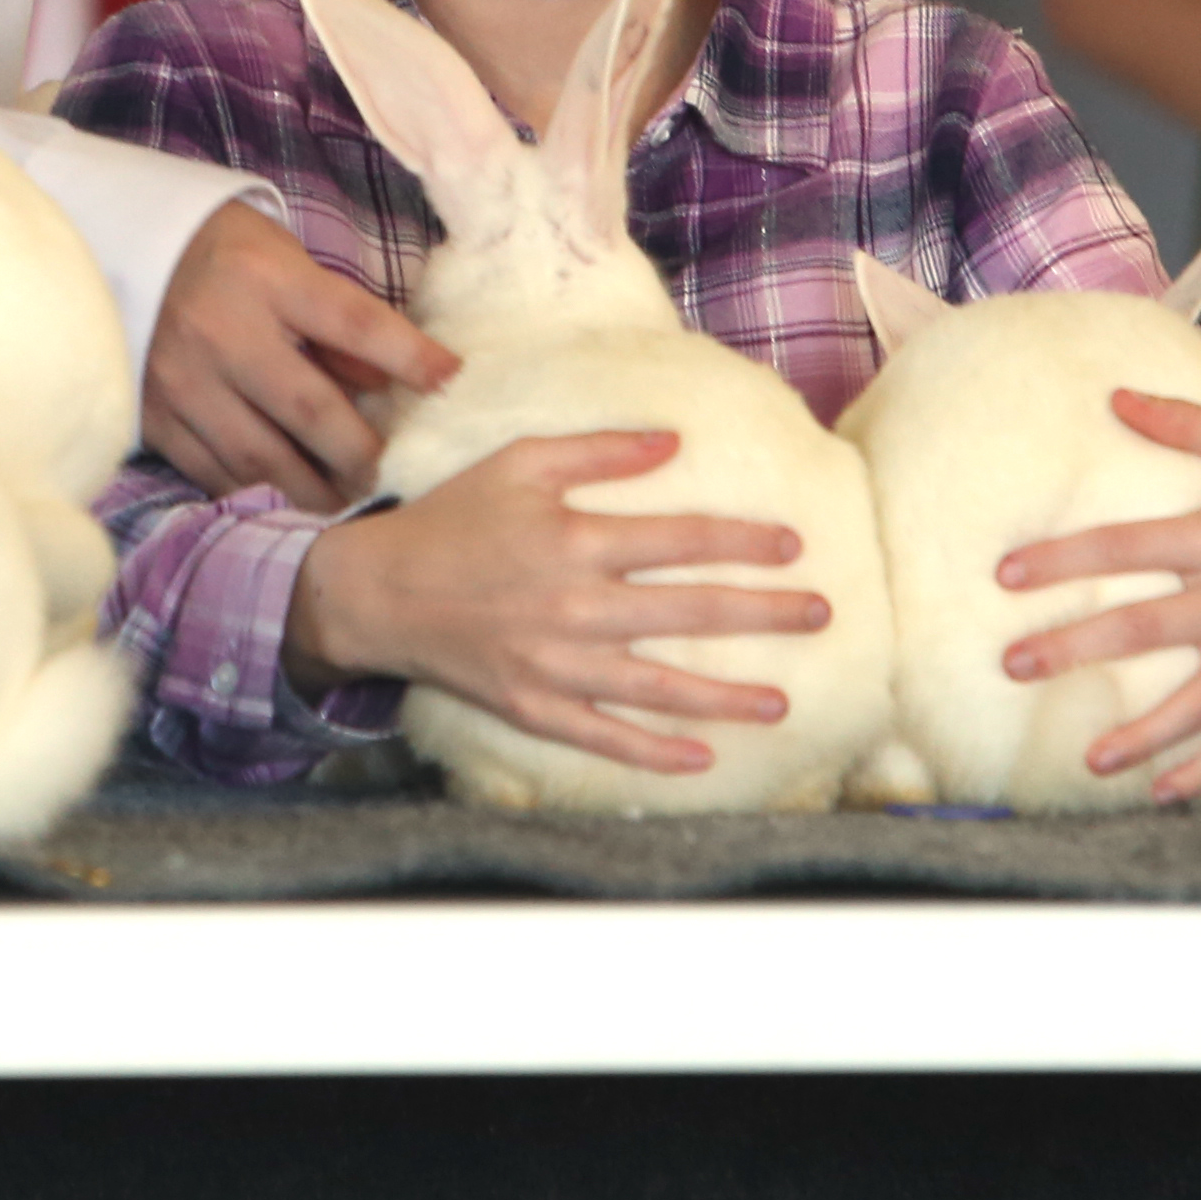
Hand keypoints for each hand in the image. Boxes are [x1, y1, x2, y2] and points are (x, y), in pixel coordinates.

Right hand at [142, 202, 454, 511]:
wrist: (131, 255)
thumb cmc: (232, 259)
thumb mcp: (291, 264)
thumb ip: (340, 325)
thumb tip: (395, 384)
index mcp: (267, 280)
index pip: (352, 322)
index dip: (408, 356)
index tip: (451, 381)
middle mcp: (222, 331)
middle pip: (308, 408)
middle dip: (358, 453)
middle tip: (388, 476)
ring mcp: (184, 380)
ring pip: (259, 456)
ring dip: (312, 490)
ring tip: (345, 503)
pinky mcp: (156, 417)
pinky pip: (213, 472)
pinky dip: (255, 494)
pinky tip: (284, 502)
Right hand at [281, 429, 824, 775]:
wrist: (379, 592)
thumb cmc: (453, 519)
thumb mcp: (520, 462)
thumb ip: (599, 450)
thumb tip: (672, 440)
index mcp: (576, 539)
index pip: (682, 540)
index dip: (743, 541)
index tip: (794, 544)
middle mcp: (575, 605)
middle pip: (690, 612)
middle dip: (762, 613)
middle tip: (821, 613)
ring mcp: (557, 664)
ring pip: (659, 686)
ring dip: (726, 695)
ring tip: (782, 700)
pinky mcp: (534, 706)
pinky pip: (605, 736)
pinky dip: (654, 753)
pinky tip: (702, 759)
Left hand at [994, 397, 1200, 802]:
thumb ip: (1186, 422)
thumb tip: (1114, 398)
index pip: (1132, 546)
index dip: (1067, 559)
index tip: (1007, 573)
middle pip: (1148, 628)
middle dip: (1075, 646)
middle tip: (1013, 661)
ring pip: (1196, 703)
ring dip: (1141, 735)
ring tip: (1088, 760)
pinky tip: (1162, 792)